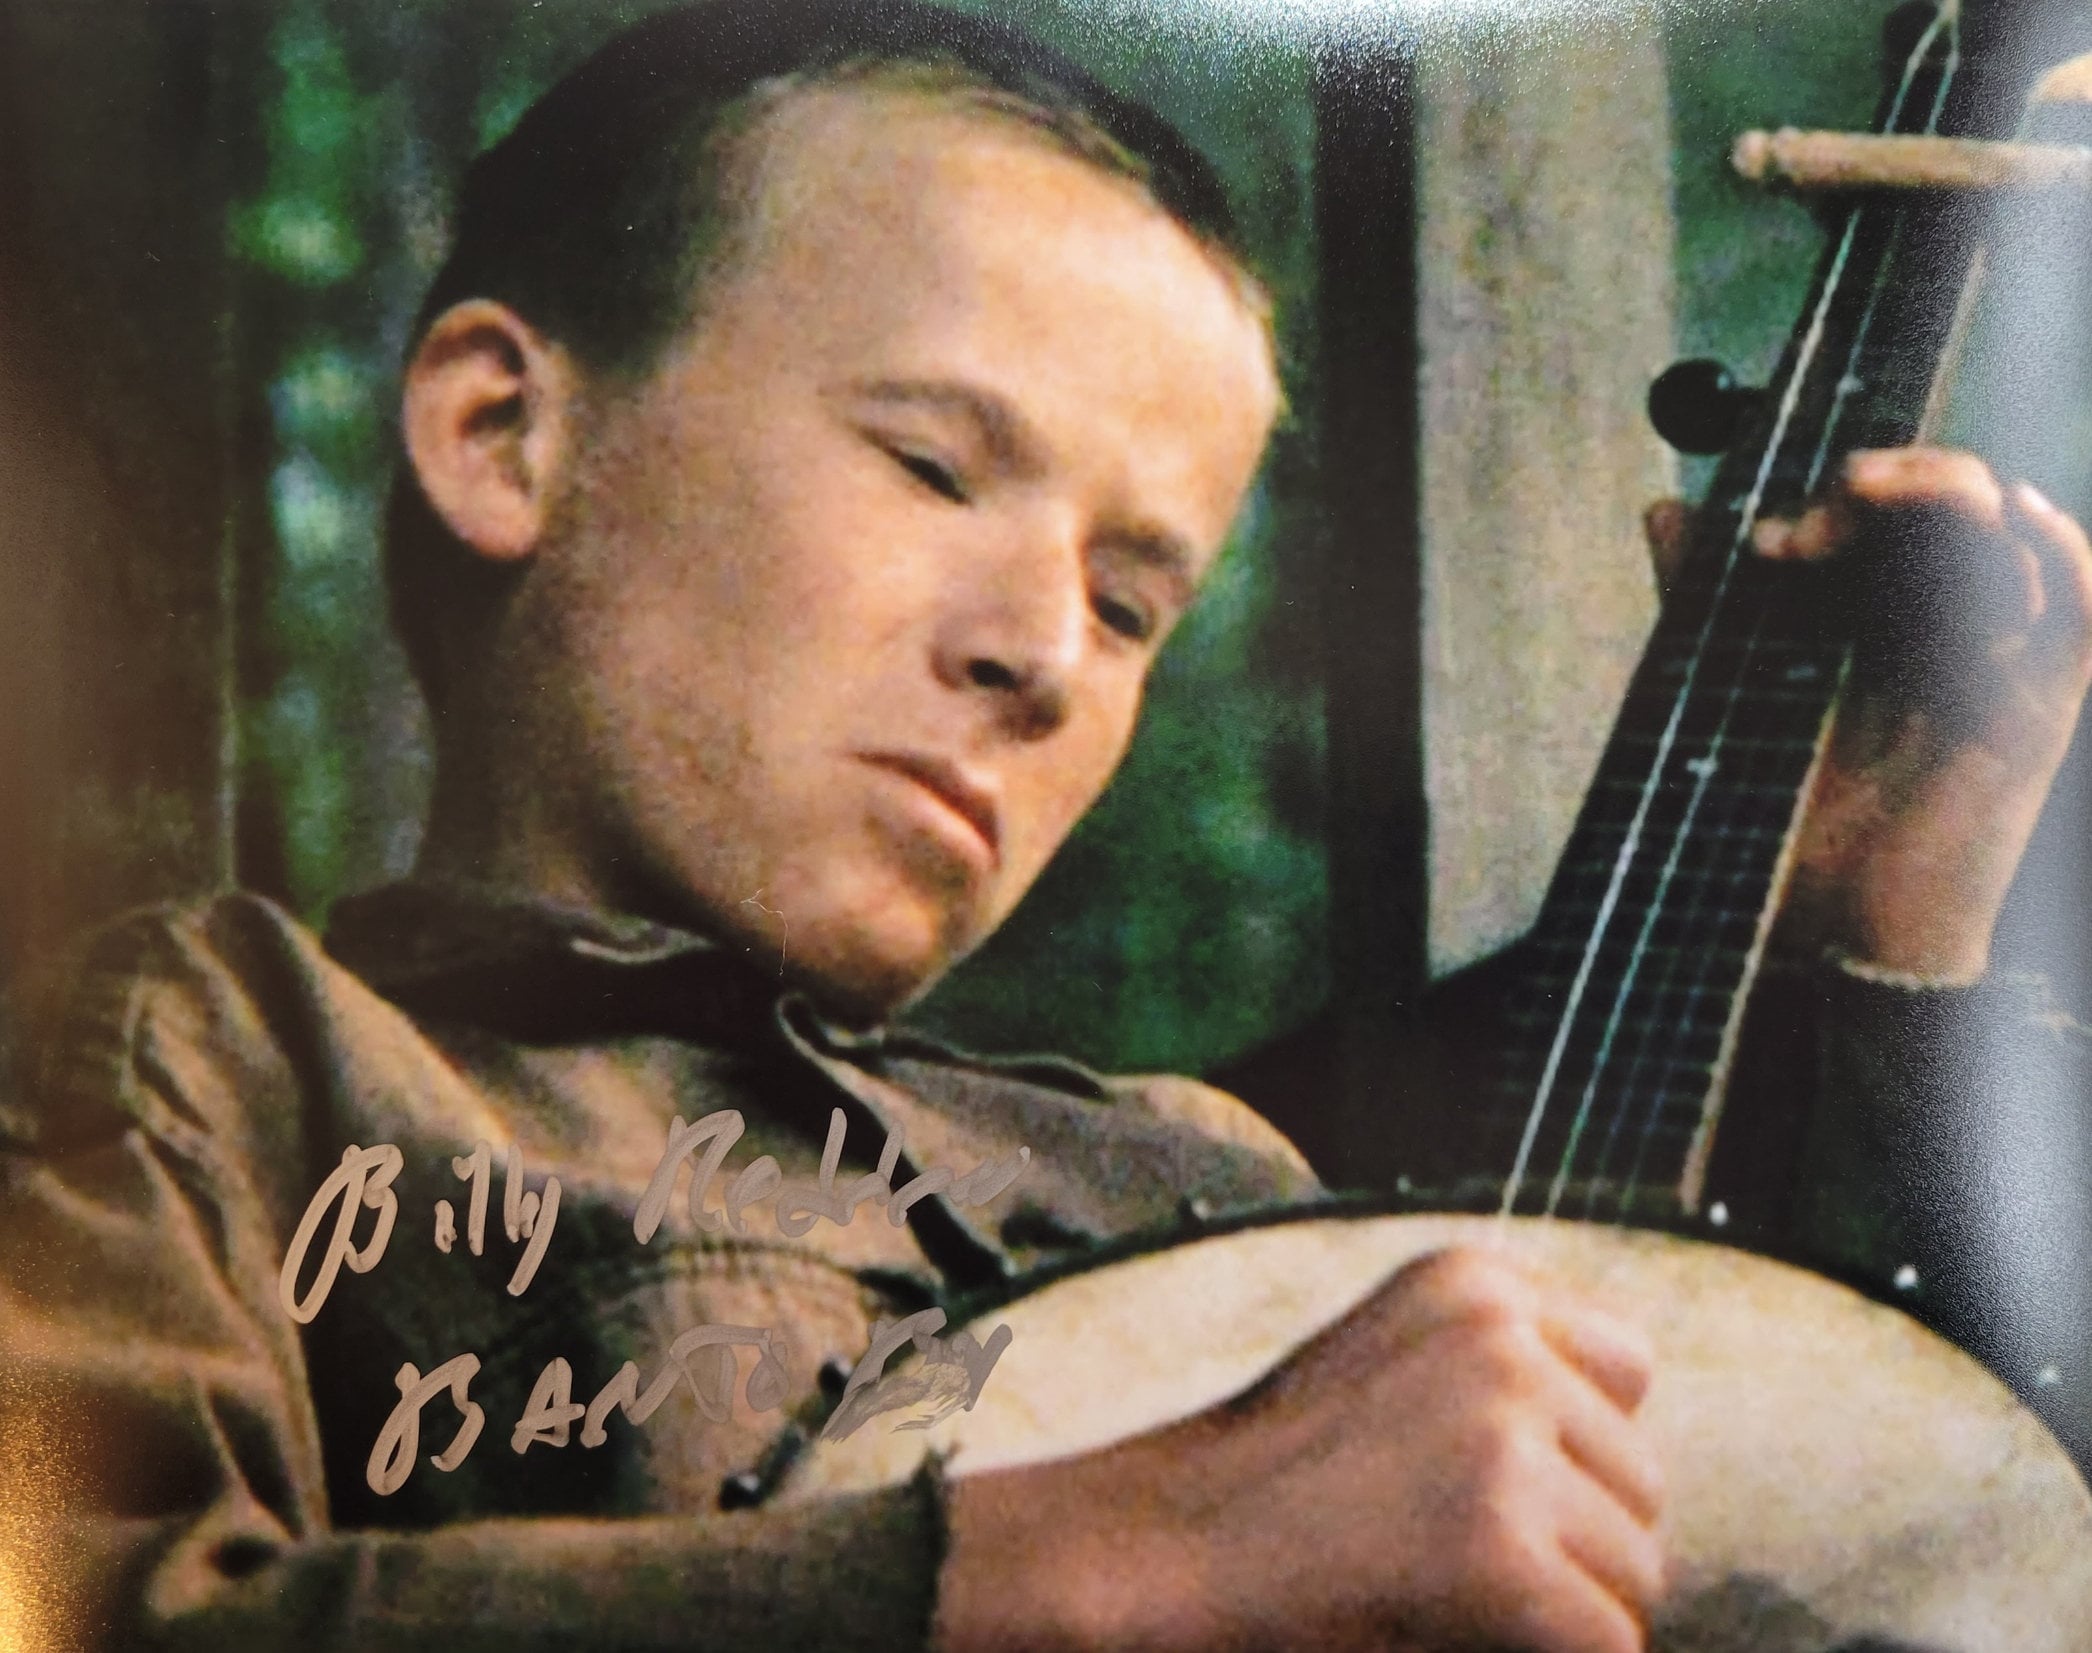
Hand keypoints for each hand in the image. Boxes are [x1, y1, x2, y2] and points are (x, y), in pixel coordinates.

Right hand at [936, 1247, 1664, 1652]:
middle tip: (1438, 1561)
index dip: (1572, 1453)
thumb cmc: (1266, 1487)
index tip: (1476, 1492)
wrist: (1152, 1556)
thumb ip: (1498, 1374)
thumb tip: (1626, 1458)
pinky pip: (1609, 1642)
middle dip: (1573, 1542)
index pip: (1626, 1369)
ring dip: (1564, 1611)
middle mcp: (1501, 1340)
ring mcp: (1502, 1438)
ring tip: (1437, 1599)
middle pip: (1641, 1481)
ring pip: (1636, 1570)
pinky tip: (1451, 1636)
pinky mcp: (1503, 1548)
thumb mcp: (1389, 1370)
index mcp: (1472, 1281)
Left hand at [1647, 449, 2091, 979]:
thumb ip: (1700, 602)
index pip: (1884, 508)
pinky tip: (2018, 508)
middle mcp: (1941, 624)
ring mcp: (1996, 659)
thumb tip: (1663, 511)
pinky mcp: (2038, 707)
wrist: (1824, 930)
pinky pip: (2081, 612)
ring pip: (2005, 532)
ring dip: (1937, 492)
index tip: (1754, 542)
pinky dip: (2063, 548)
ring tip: (1857, 491)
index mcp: (1874, 613)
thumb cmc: (1782, 820)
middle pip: (1945, 502)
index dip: (1829, 500)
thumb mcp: (1728, 693)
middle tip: (1792, 534)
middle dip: (1872, 490)